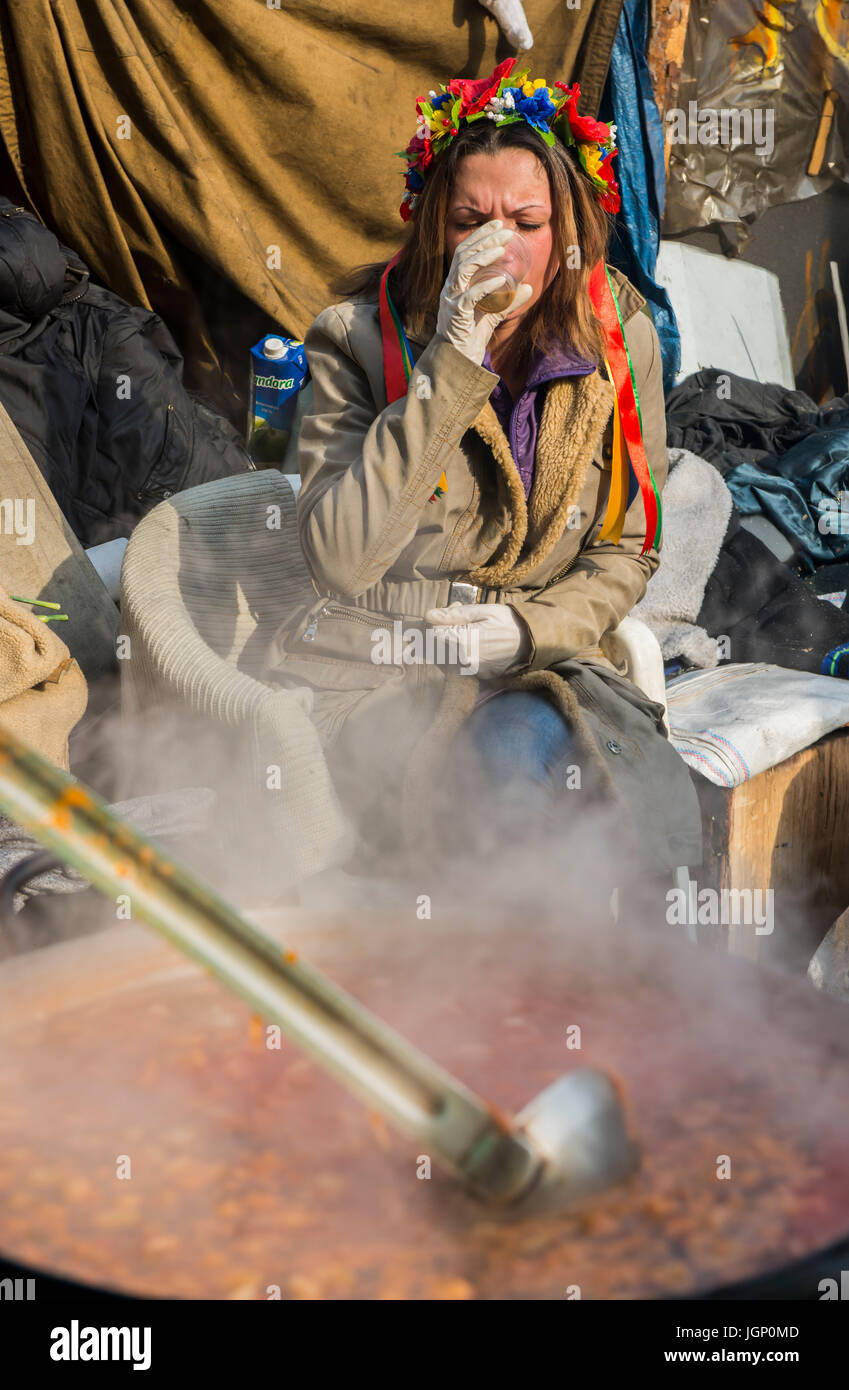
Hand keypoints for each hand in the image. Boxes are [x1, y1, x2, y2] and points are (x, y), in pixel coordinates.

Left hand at [425, 602, 530, 677]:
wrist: (531, 641)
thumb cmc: (507, 622)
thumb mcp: (482, 611)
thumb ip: (454, 615)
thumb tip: (429, 615)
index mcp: (463, 642)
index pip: (433, 635)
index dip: (438, 622)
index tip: (450, 613)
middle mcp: (465, 661)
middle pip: (438, 648)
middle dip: (443, 633)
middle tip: (461, 620)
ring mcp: (472, 671)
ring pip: (447, 658)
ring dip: (450, 644)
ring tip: (469, 630)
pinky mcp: (478, 676)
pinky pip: (460, 665)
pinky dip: (461, 654)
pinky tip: (476, 643)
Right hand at [436, 220, 533, 365]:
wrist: (458, 362)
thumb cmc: (471, 336)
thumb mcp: (493, 313)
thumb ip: (507, 300)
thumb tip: (529, 287)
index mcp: (457, 284)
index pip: (464, 251)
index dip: (480, 235)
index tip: (498, 224)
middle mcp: (450, 288)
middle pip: (462, 254)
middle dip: (484, 239)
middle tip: (505, 230)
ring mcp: (451, 300)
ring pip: (462, 269)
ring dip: (483, 255)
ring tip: (502, 248)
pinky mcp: (455, 315)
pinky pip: (470, 296)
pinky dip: (485, 286)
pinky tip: (501, 280)